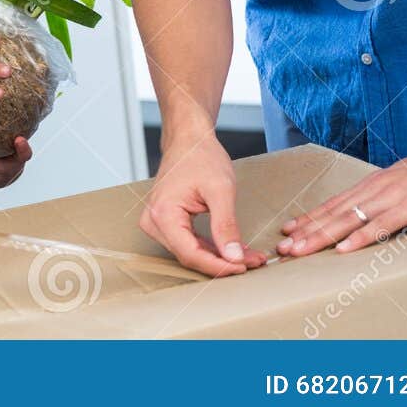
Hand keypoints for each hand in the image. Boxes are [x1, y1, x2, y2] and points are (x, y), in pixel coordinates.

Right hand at [140, 130, 268, 276]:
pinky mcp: (166, 221)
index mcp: (162, 213)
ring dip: (219, 257)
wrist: (189, 139)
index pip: (190, 253)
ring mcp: (157, 222)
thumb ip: (226, 226)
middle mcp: (153, 221)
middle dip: (223, 262)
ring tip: (248, 256)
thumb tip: (233, 257)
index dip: (218, 266)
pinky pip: (189, 242)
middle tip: (253, 261)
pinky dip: (212, 247)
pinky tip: (232, 248)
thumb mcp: (221, 190)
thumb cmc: (200, 156)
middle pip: (190, 255)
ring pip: (191, 252)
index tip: (243, 267)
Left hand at [277, 136, 406, 255]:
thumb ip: (384, 193)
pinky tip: (343, 250)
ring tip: (300, 250)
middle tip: (283, 247)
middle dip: (306, 231)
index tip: (289, 229)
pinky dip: (360, 238)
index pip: (335, 203)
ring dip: (321, 237)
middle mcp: (374, 190)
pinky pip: (380, 226)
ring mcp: (390, 199)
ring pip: (348, 220)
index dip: (310, 217)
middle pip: (333, 213)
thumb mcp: (401, 180)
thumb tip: (370, 205)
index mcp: (372, 184)